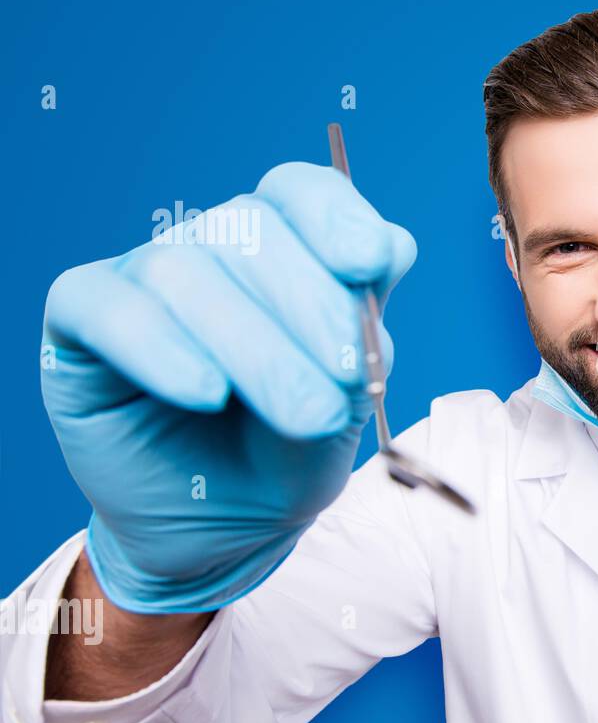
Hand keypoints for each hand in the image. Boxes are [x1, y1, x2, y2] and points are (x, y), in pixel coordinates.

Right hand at [41, 163, 416, 612]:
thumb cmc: (291, 452)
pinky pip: (109, 310)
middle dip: (309, 308)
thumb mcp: (348, 399)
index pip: (303, 193)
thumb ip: (366, 327)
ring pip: (185, 269)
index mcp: (288, 248)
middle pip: (253, 229)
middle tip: (348, 383)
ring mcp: (143, 274)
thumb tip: (391, 245)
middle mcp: (215, 246)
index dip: (336, 217)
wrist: (227, 529)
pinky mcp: (80, 319)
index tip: (370, 263)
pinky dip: (161, 348)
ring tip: (306, 417)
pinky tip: (207, 393)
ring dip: (254, 346)